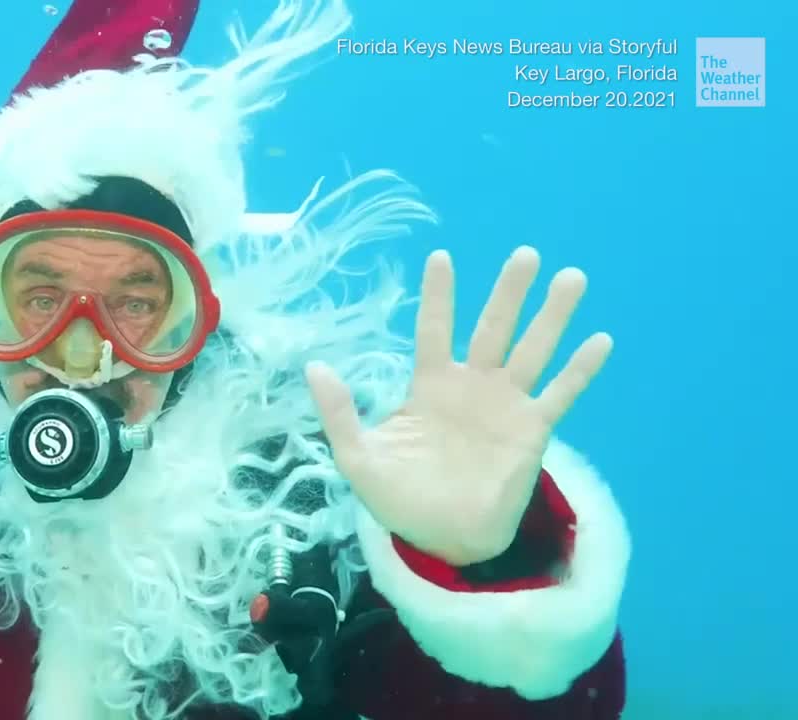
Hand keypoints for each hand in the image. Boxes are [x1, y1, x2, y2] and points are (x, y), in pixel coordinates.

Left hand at [307, 247, 612, 565]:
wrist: (442, 539)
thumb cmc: (400, 498)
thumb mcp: (358, 456)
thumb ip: (338, 412)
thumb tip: (314, 366)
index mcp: (430, 386)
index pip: (435, 331)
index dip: (439, 297)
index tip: (441, 257)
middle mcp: (472, 386)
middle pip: (493, 328)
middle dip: (508, 292)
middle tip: (526, 254)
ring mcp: (505, 405)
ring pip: (532, 350)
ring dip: (552, 316)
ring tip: (572, 277)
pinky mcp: (532, 431)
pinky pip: (559, 394)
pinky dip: (580, 369)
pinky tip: (600, 340)